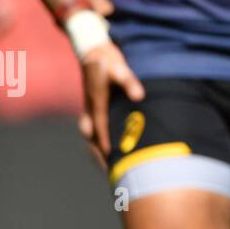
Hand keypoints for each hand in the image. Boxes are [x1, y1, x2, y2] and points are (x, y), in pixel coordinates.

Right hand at [80, 41, 144, 164]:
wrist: (93, 52)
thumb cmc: (108, 60)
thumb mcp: (119, 67)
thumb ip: (128, 81)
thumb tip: (139, 96)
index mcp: (96, 104)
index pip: (101, 131)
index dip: (108, 148)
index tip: (114, 164)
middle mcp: (90, 111)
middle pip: (94, 141)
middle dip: (102, 158)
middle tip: (115, 176)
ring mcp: (90, 112)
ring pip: (92, 139)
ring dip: (100, 153)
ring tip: (112, 171)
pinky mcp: (94, 111)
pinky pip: (95, 132)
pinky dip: (100, 144)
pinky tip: (110, 154)